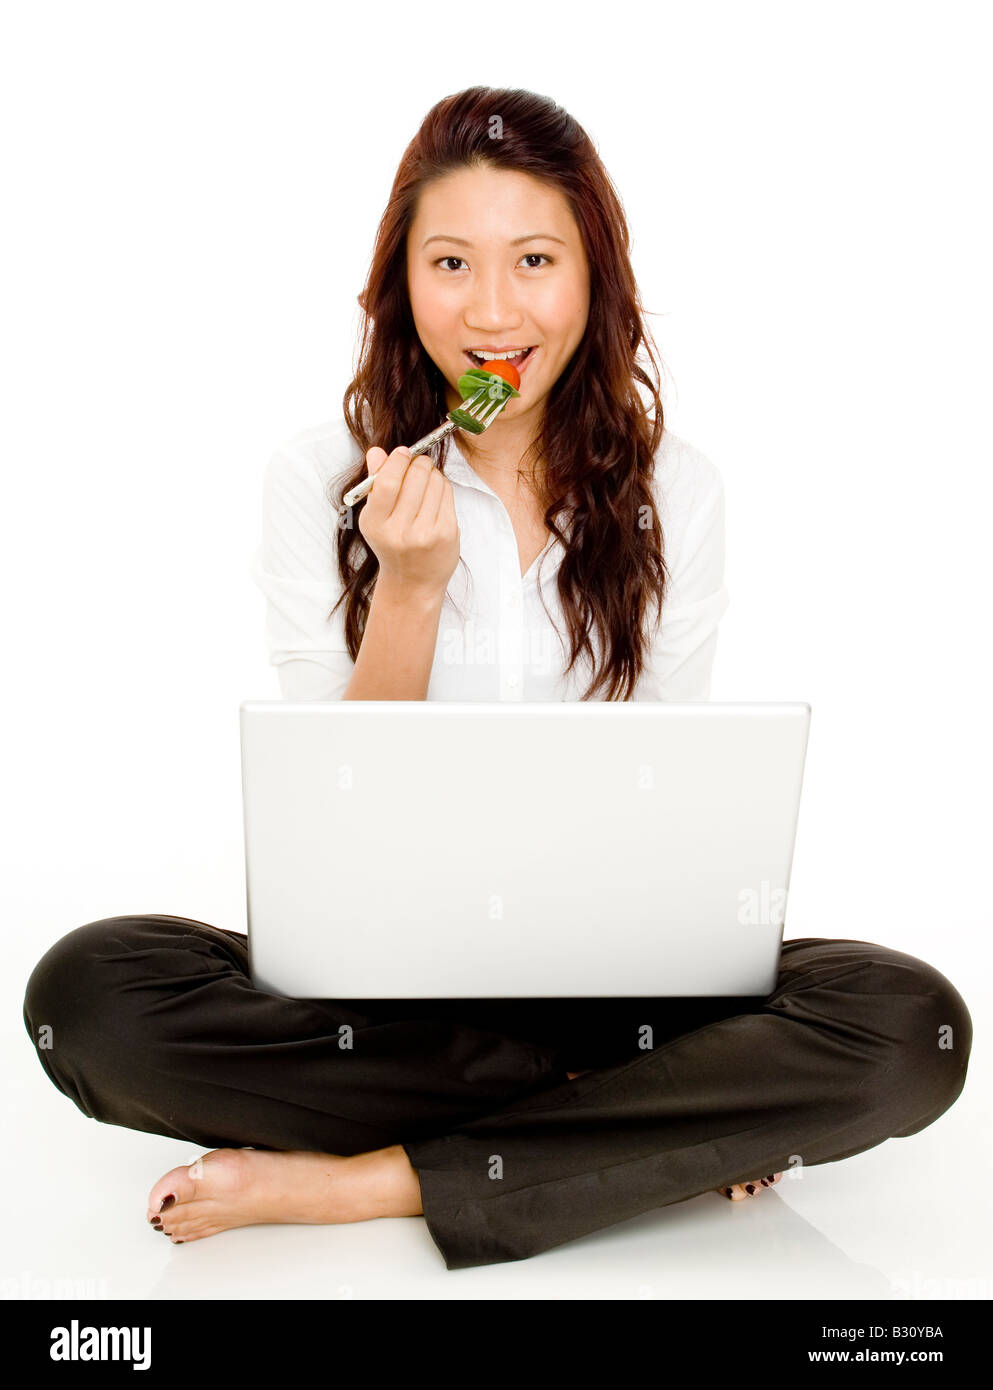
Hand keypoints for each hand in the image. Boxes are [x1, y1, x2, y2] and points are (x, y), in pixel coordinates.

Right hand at [357, 445, 459, 599]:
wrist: (412, 582)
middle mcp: (400, 531)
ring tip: (425, 483)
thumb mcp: (376, 518)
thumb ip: (376, 483)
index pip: (388, 482)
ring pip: (435, 482)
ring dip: (432, 474)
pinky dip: (442, 487)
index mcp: (376, 524)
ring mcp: (426, 534)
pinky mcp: (447, 534)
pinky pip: (447, 494)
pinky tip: (435, 496)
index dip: (397, 461)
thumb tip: (377, 452)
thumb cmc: (392, 545)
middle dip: (418, 463)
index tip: (402, 453)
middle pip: (415, 477)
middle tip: (417, 463)